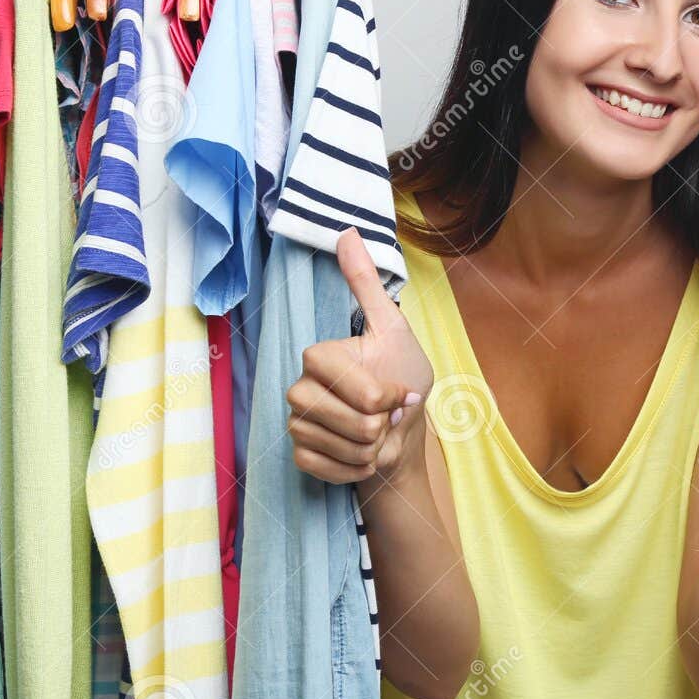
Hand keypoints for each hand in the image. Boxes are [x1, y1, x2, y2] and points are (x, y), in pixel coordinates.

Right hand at [286, 228, 434, 484]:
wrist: (402, 438)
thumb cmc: (402, 379)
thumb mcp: (393, 328)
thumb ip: (367, 283)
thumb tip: (348, 230)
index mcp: (320, 356)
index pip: (334, 372)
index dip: (374, 391)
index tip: (396, 394)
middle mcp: (300, 387)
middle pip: (338, 414)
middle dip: (377, 424)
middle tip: (386, 418)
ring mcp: (296, 423)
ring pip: (333, 443)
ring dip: (370, 448)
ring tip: (377, 437)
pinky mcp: (300, 456)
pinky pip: (321, 466)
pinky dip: (354, 468)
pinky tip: (363, 458)